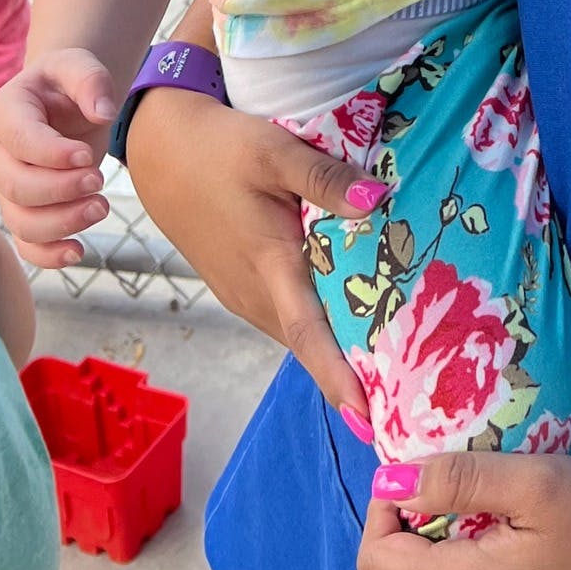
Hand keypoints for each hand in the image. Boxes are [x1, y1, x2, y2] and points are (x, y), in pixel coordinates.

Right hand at [0, 50, 118, 265]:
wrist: (62, 100)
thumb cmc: (67, 82)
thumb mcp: (80, 65)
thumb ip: (91, 80)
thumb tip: (104, 113)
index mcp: (6, 113)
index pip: (19, 140)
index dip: (51, 153)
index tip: (86, 155)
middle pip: (16, 186)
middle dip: (60, 190)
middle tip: (98, 180)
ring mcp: (7, 188)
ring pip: (21, 222)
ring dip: (62, 223)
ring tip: (101, 206)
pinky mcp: (24, 211)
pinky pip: (27, 244)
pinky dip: (49, 256)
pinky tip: (79, 251)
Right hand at [122, 87, 373, 420]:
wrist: (162, 152)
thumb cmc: (220, 150)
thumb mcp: (275, 152)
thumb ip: (326, 178)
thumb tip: (377, 200)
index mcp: (268, 265)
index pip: (307, 334)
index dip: (337, 376)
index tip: (366, 419)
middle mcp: (253, 293)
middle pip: (311, 342)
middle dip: (355, 371)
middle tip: (408, 391)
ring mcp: (242, 294)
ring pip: (299, 331)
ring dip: (337, 348)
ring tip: (393, 361)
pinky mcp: (239, 286)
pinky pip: (287, 315)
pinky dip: (319, 324)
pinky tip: (351, 313)